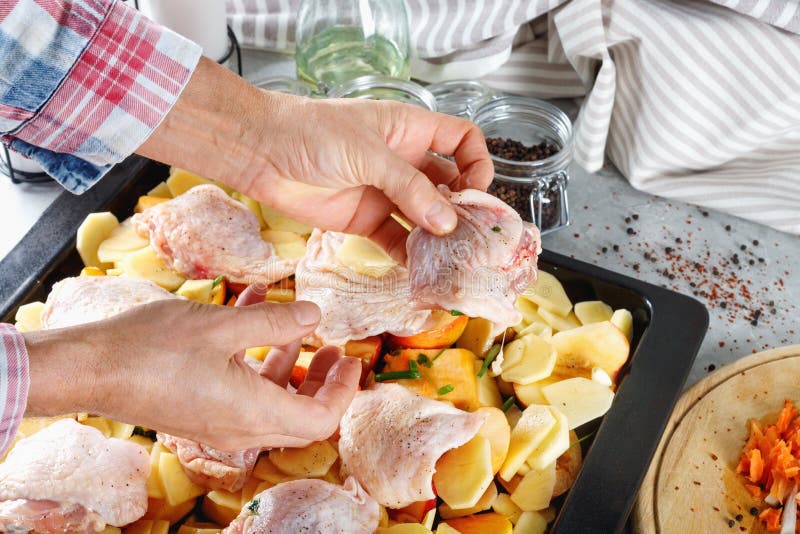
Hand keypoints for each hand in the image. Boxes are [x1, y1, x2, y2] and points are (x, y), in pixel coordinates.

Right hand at [22, 297, 360, 449]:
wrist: (87, 369)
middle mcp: (239, 427)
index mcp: (252, 413)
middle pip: (300, 416)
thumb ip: (275, 321)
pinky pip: (240, 391)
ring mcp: (216, 423)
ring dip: (290, 367)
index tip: (350, 359)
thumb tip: (315, 314)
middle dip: (322, 381)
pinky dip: (254, 359)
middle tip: (334, 349)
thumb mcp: (222, 325)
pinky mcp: (197, 411)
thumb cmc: (151, 348)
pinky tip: (249, 311)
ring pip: (271, 402)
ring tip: (299, 327)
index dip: (342, 391)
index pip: (320, 419)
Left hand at [137, 58, 493, 260]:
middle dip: (462, 210)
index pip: (462, 140)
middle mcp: (404, 162)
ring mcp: (386, 193)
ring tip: (451, 261)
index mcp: (411, 131)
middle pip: (449, 185)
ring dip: (438, 238)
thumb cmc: (312, 133)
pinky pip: (397, 240)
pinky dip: (409, 256)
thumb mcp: (368, 152)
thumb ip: (409, 187)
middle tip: (472, 238)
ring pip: (425, 218)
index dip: (477, 163)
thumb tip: (446, 221)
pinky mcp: (365, 221)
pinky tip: (419, 271)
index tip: (474, 190)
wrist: (261, 152)